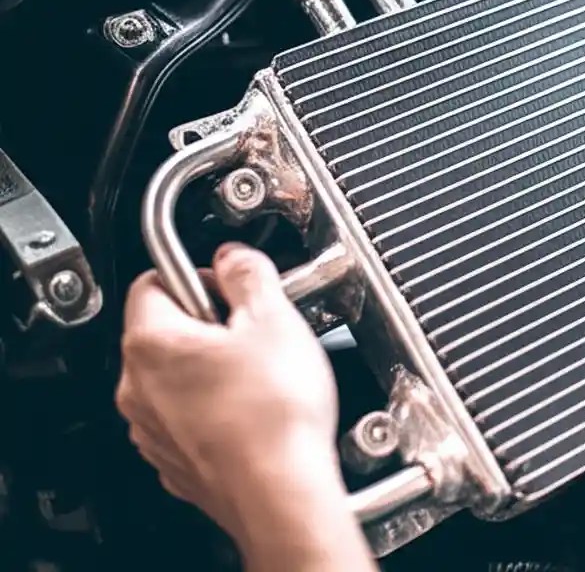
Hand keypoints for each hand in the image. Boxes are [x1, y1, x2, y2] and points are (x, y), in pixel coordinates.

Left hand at [116, 243, 342, 541]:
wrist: (281, 492)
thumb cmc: (274, 416)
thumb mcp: (275, 317)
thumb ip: (249, 273)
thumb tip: (235, 257)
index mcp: (151, 342)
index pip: (152, 281)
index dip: (199, 276)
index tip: (231, 287)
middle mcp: (137, 387)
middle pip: (165, 332)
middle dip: (210, 326)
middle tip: (257, 334)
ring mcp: (152, 429)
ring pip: (176, 379)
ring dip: (213, 371)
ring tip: (262, 378)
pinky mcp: (174, 461)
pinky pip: (188, 420)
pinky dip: (216, 411)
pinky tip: (254, 413)